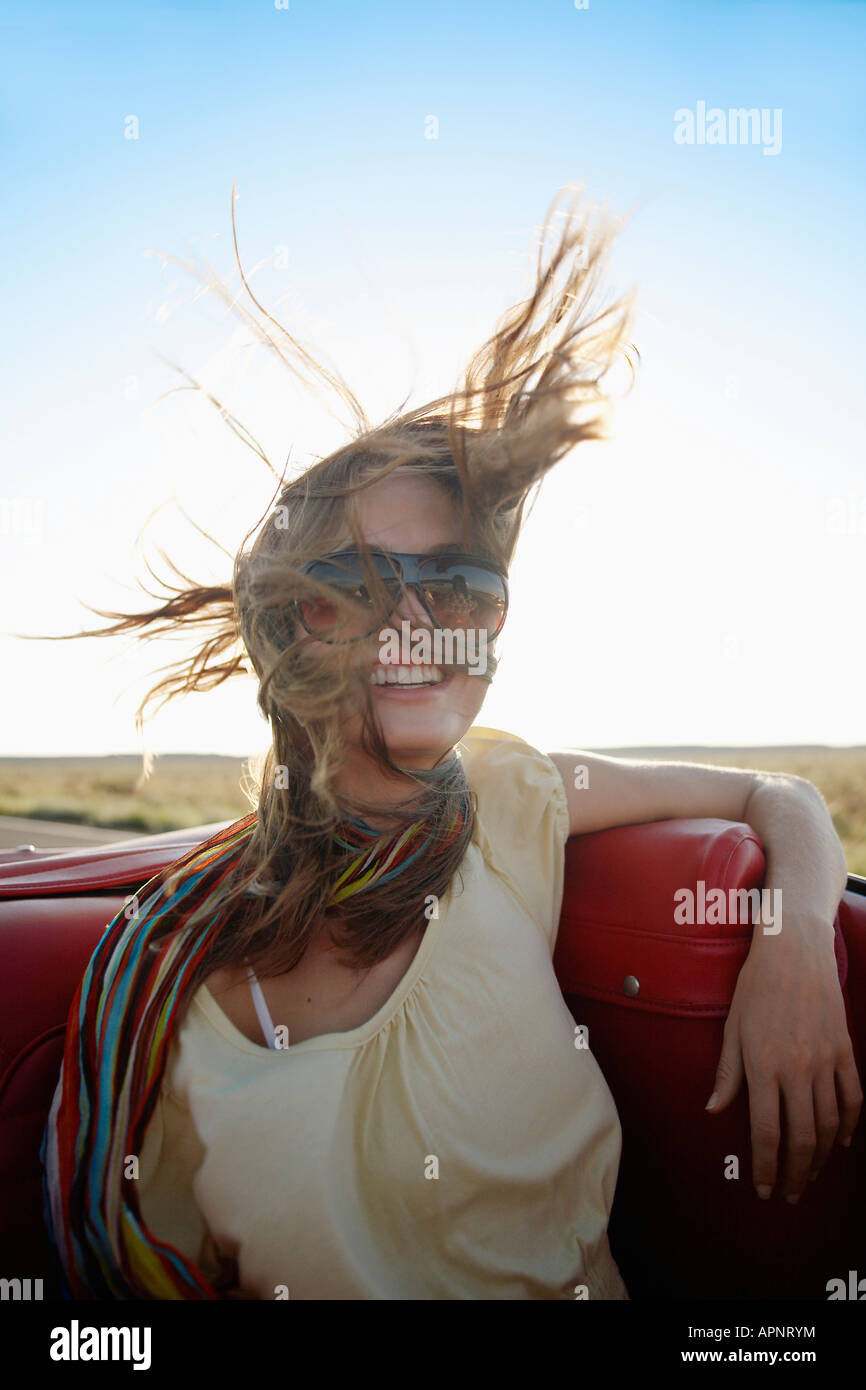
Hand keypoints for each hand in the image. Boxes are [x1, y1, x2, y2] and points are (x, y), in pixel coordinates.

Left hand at [705, 921, 861, 1201]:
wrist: (796, 951)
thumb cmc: (755, 986)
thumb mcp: (731, 1027)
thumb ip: (727, 1074)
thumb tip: (713, 1110)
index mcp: (764, 1065)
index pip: (767, 1132)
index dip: (767, 1167)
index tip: (764, 1189)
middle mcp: (798, 1069)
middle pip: (802, 1138)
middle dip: (795, 1174)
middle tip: (788, 1193)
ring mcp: (826, 1061)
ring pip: (829, 1126)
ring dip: (820, 1157)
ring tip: (808, 1174)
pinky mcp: (845, 1051)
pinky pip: (853, 1099)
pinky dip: (848, 1126)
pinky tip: (839, 1143)